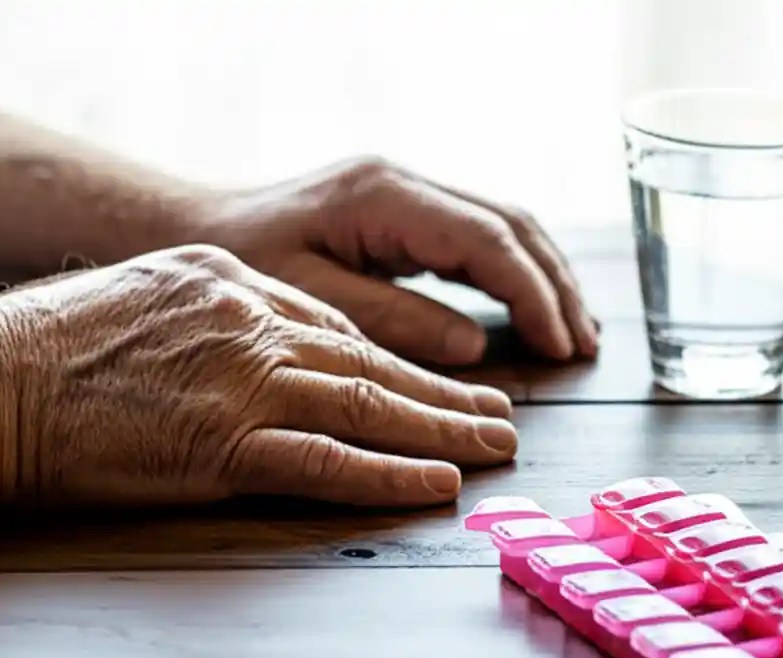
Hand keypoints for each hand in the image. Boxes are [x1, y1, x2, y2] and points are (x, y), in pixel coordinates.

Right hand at [0, 245, 516, 507]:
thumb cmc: (41, 348)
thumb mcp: (137, 295)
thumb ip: (208, 314)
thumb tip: (263, 342)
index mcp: (227, 282)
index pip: (333, 325)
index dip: (392, 360)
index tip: (430, 380)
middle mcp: (247, 323)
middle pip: (369, 364)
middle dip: (442, 393)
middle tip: (497, 413)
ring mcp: (241, 384)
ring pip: (366, 408)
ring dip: (439, 431)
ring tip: (490, 446)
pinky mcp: (223, 446)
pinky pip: (327, 463)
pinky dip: (387, 474)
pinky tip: (432, 483)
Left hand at [191, 157, 598, 364]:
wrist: (199, 229)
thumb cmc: (240, 263)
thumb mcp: (309, 298)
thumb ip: (391, 321)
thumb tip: (474, 347)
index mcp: (383, 196)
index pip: (485, 239)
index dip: (532, 293)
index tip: (561, 344)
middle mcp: (403, 184)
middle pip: (509, 223)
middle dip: (554, 284)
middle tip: (583, 346)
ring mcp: (405, 195)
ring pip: (501, 226)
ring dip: (542, 278)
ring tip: (574, 335)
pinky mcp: (401, 214)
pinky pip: (474, 238)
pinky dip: (510, 276)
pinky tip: (529, 312)